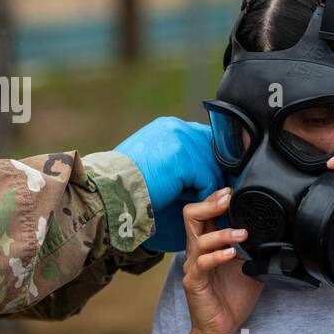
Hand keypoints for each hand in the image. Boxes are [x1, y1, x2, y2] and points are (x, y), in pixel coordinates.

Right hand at [114, 118, 225, 251]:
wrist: (111, 190)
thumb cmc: (125, 183)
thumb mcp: (153, 162)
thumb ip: (176, 159)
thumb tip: (200, 170)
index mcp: (168, 127)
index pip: (204, 138)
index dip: (211, 159)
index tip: (217, 178)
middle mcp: (176, 128)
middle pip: (214, 148)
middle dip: (219, 171)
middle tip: (223, 192)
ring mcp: (181, 142)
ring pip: (213, 165)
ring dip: (214, 186)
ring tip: (216, 203)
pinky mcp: (185, 160)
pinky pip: (208, 179)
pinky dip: (207, 194)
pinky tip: (201, 206)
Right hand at [180, 186, 263, 333]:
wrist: (220, 329)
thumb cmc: (231, 298)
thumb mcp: (250, 268)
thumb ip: (257, 250)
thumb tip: (281, 236)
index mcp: (208, 245)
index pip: (204, 212)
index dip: (215, 199)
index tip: (232, 191)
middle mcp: (196, 251)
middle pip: (191, 216)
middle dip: (210, 204)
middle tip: (228, 199)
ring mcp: (194, 266)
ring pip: (199, 238)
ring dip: (222, 233)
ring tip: (242, 233)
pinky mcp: (194, 282)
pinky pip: (202, 264)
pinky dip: (217, 256)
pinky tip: (231, 254)